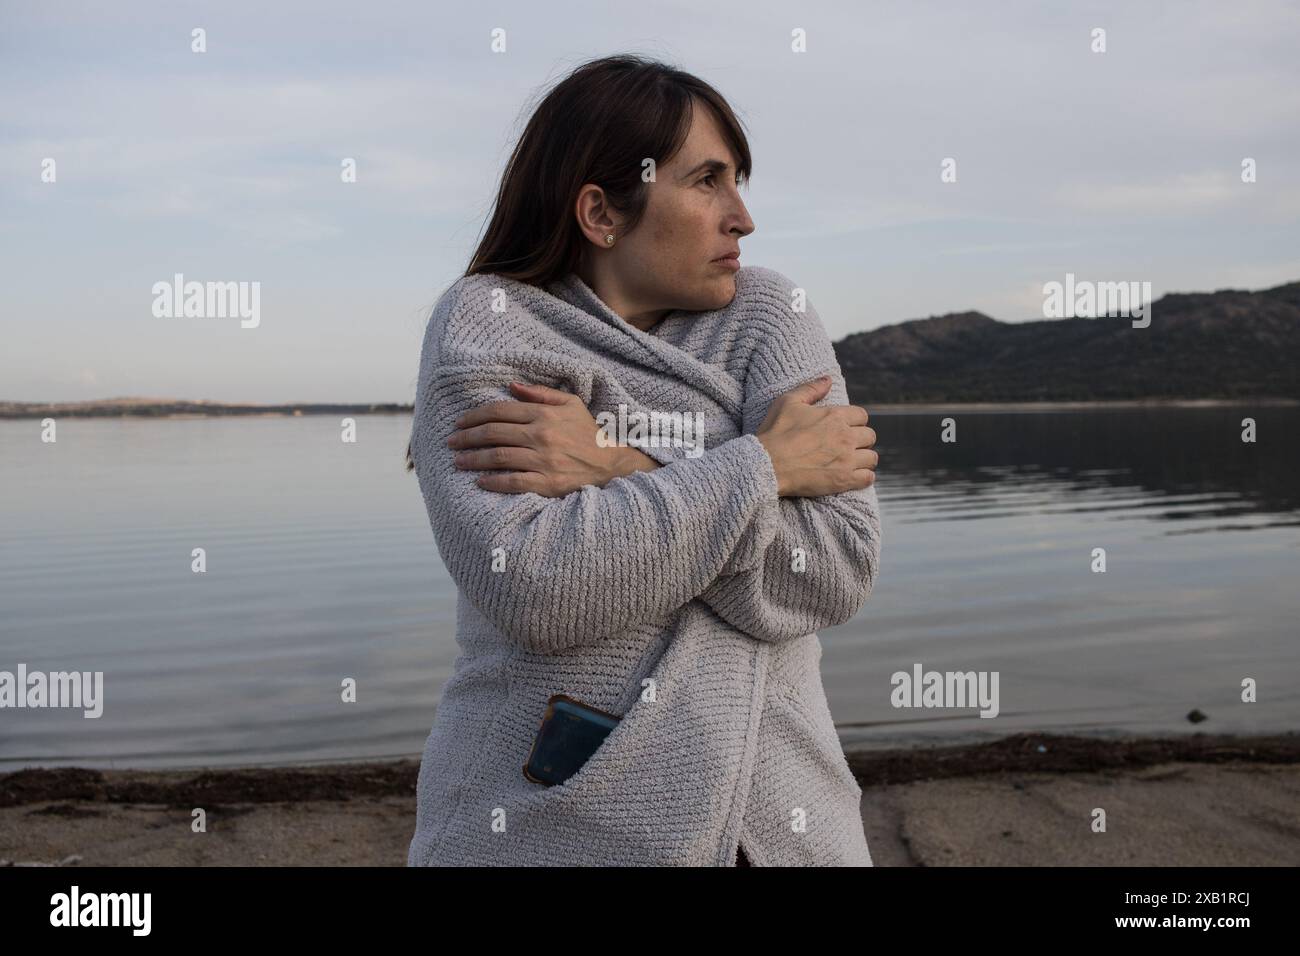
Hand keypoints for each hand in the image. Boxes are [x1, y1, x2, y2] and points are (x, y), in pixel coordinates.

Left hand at [448, 382, 658, 495]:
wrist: (612, 463)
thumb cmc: (588, 433)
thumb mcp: (570, 404)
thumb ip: (541, 393)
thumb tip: (512, 386)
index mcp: (544, 415)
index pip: (500, 411)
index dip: (475, 416)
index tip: (460, 423)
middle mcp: (541, 436)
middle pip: (493, 434)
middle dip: (467, 437)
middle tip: (451, 442)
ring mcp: (544, 461)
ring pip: (498, 458)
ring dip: (473, 459)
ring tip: (457, 461)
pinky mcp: (548, 484)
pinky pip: (513, 482)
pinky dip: (493, 482)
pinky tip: (480, 482)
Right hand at [755, 375, 877, 495]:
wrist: (766, 465)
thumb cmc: (775, 433)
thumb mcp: (788, 402)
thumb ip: (811, 389)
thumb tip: (828, 379)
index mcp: (835, 416)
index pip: (862, 415)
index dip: (855, 421)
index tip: (846, 427)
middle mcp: (845, 436)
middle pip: (869, 436)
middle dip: (861, 439)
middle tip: (847, 445)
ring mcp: (847, 460)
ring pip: (872, 457)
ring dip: (864, 458)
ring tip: (851, 461)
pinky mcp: (844, 480)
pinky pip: (868, 478)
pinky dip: (864, 477)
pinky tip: (854, 476)